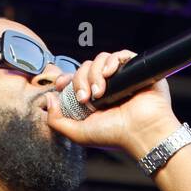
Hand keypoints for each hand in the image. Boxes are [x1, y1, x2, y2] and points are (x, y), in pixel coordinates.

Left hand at [46, 49, 179, 158]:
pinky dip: (111, 61)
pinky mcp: (136, 69)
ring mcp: (122, 77)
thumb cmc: (114, 136)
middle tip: (85, 98)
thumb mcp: (79, 134)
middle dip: (81, 80)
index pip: (77, 80)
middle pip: (85, 68)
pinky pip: (120, 54)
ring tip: (100, 92)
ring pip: (100, 60)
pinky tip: (109, 74)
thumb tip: (48, 100)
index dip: (67, 78)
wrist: (142, 132)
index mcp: (95, 100)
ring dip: (95, 73)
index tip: (60, 84)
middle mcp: (108, 87)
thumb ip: (57, 121)